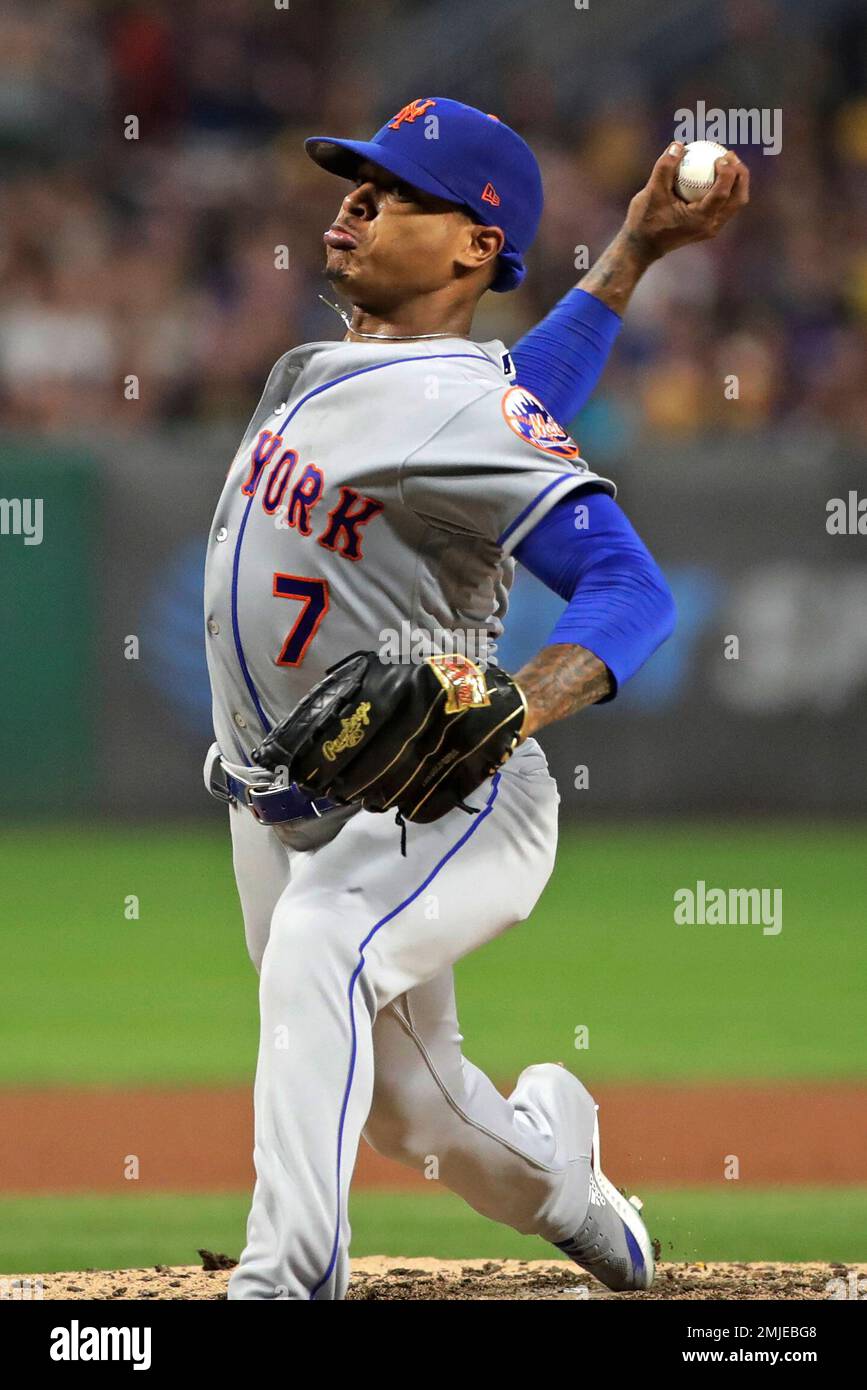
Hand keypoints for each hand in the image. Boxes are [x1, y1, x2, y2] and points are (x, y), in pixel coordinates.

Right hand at [624, 141, 749, 262]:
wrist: (642, 246)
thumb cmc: (645, 220)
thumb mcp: (651, 191)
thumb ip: (665, 167)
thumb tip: (678, 144)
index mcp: (700, 219)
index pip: (723, 193)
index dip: (727, 171)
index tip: (719, 156)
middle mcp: (711, 226)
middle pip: (738, 199)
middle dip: (740, 175)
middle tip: (730, 155)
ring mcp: (712, 228)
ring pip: (735, 203)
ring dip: (736, 181)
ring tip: (727, 161)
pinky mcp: (709, 226)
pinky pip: (726, 205)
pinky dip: (726, 188)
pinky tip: (716, 173)